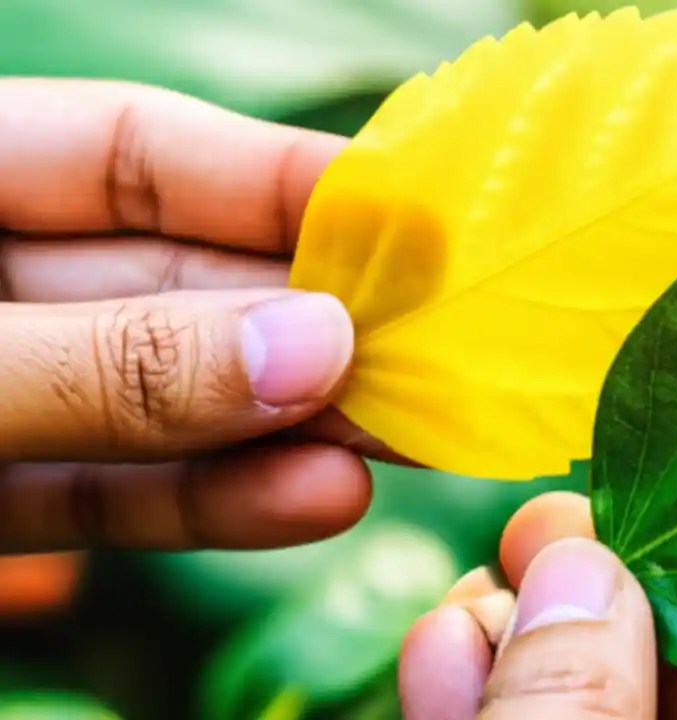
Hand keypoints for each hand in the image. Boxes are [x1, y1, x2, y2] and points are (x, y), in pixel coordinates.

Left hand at [0, 78, 394, 552]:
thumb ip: (112, 361)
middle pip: (175, 285)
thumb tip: (313, 347)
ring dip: (288, 427)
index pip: (138, 154)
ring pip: (161, 400)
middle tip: (440, 353)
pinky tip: (317, 500)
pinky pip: (108, 493)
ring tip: (412, 438)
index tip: (414, 220)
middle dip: (309, 325)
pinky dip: (208, 505)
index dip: (281, 182)